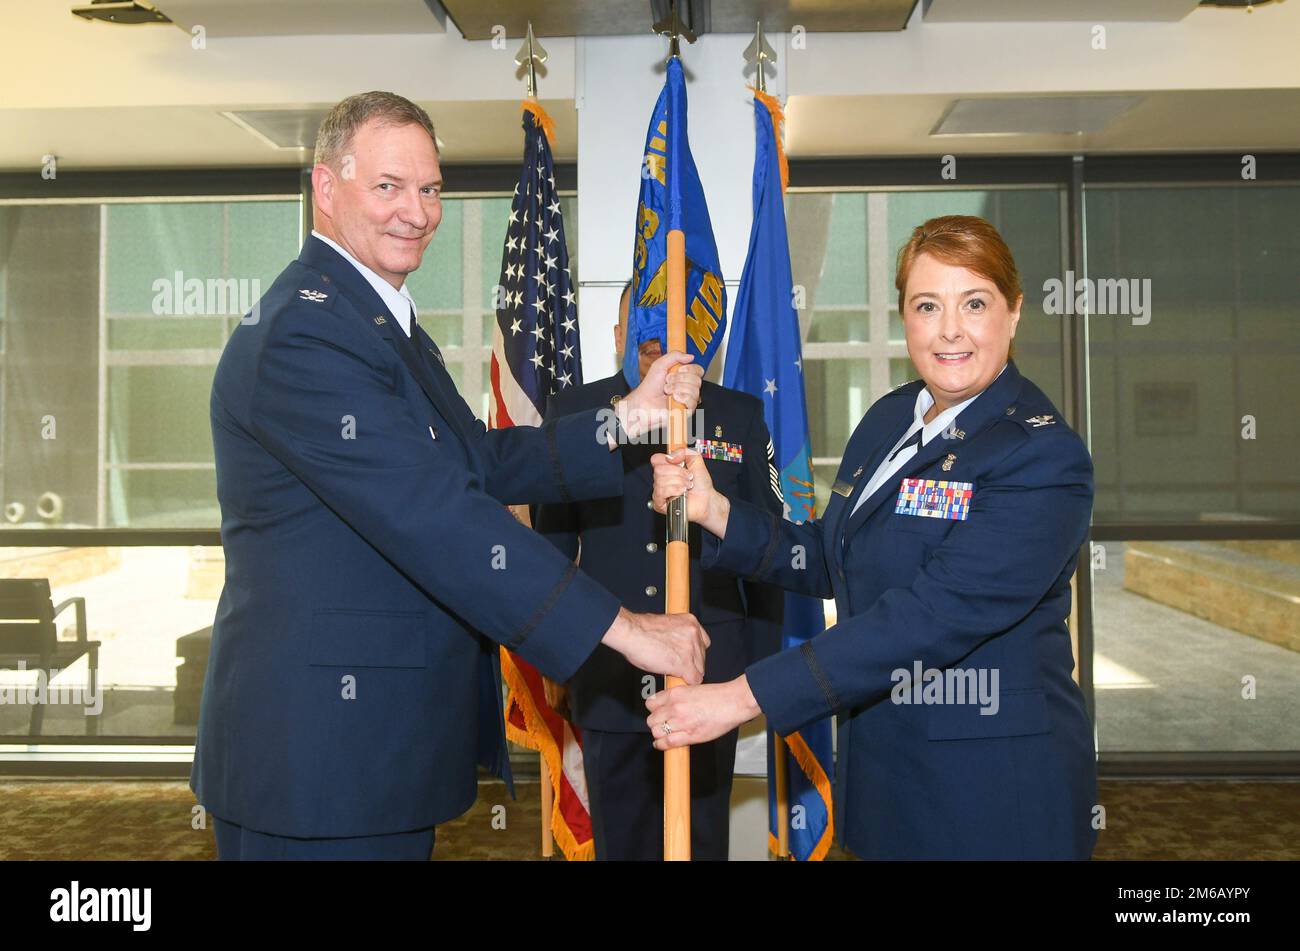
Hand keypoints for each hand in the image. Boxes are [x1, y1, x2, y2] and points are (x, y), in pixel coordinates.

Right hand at [601, 608, 709, 685]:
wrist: (631, 633)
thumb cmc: (641, 629)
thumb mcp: (667, 626)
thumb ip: (678, 635)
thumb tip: (678, 646)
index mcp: (691, 622)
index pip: (703, 643)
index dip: (693, 653)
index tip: (685, 656)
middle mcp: (694, 634)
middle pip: (702, 657)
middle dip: (690, 663)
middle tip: (676, 665)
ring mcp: (691, 649)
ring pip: (699, 670)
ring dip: (687, 673)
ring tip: (672, 671)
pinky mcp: (685, 664)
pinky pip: (694, 680)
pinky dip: (685, 682)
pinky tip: (674, 678)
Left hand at [620, 351, 703, 437]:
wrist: (644, 401)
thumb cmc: (650, 386)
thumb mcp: (660, 364)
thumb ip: (675, 355)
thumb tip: (690, 356)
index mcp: (684, 376)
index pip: (699, 370)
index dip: (690, 369)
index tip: (679, 370)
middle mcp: (688, 388)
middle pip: (697, 380)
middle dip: (679, 379)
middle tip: (668, 382)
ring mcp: (688, 399)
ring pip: (695, 390)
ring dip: (677, 388)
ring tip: (667, 391)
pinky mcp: (686, 410)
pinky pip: (692, 402)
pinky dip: (680, 398)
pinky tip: (673, 399)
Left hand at [646, 675, 760, 749]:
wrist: (733, 702)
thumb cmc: (718, 696)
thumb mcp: (692, 689)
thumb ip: (678, 697)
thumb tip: (667, 704)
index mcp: (676, 693)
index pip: (651, 703)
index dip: (653, 709)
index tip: (656, 712)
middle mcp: (676, 707)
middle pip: (652, 719)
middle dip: (655, 722)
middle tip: (660, 724)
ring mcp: (681, 722)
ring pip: (657, 731)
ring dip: (658, 734)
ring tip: (662, 734)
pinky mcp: (689, 735)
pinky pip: (667, 742)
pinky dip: (660, 744)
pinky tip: (660, 744)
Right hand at [651, 448, 728, 535]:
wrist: (706, 499)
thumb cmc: (701, 483)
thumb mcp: (696, 460)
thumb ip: (684, 451)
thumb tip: (669, 457)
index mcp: (666, 468)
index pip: (655, 459)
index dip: (668, 460)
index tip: (680, 464)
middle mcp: (661, 479)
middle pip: (658, 470)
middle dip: (678, 473)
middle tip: (688, 477)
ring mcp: (659, 491)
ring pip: (660, 481)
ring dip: (679, 483)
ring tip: (687, 487)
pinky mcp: (660, 503)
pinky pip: (661, 492)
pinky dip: (674, 490)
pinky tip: (681, 493)